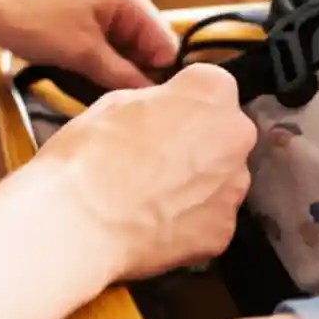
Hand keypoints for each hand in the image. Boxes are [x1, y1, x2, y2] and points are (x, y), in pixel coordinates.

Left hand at [0, 0, 178, 90]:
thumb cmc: (36, 22)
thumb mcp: (84, 54)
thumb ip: (123, 76)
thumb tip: (154, 100)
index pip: (166, 45)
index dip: (160, 76)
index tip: (149, 105)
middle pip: (149, 48)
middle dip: (139, 76)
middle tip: (126, 106)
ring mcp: (107, 8)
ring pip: (129, 51)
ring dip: (120, 74)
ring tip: (106, 97)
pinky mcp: (89, 19)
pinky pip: (111, 48)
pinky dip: (105, 66)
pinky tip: (92, 82)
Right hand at [36, 64, 256, 280]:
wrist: (81, 226)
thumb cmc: (91, 153)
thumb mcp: (116, 102)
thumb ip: (157, 103)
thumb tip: (162, 114)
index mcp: (213, 91)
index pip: (209, 87)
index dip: (182, 104)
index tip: (159, 119)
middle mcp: (237, 135)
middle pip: (223, 134)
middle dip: (197, 144)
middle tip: (154, 160)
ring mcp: (234, 187)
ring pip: (219, 178)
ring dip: (196, 184)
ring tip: (151, 198)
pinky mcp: (224, 230)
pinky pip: (210, 219)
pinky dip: (190, 222)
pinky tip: (156, 225)